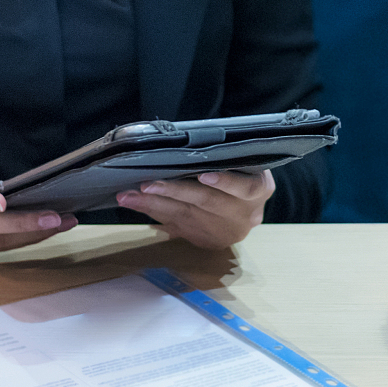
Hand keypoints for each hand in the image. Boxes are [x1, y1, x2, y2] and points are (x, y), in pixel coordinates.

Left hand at [117, 169, 273, 248]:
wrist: (248, 213)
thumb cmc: (243, 174)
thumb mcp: (245, 165)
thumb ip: (225, 158)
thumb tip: (183, 145)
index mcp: (259, 190)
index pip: (246, 187)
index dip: (226, 183)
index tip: (204, 175)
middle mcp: (245, 214)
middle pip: (207, 202)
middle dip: (174, 192)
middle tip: (146, 184)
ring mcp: (224, 231)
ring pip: (186, 216)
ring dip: (153, 205)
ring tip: (128, 196)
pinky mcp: (206, 241)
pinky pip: (176, 226)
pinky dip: (153, 214)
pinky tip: (135, 205)